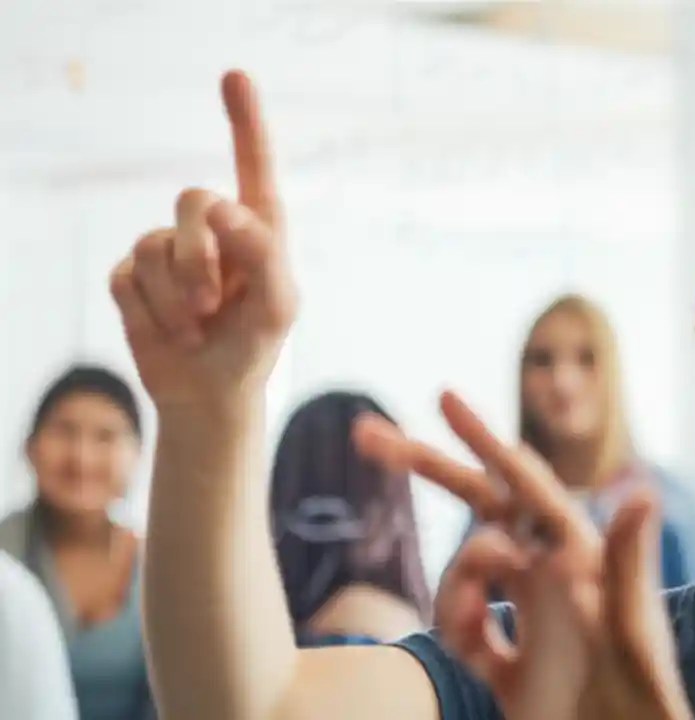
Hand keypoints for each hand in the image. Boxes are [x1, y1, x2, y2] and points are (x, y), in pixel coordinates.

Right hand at [110, 70, 295, 407]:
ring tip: (199, 326)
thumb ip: (262, 252)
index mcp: (258, 228)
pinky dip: (152, 314)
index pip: (252, 164)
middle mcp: (212, 229)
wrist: (210, 394)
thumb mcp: (278, 306)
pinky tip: (172, 332)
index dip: (245, 120)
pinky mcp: (133, 277)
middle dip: (199, 257)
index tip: (234, 75)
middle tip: (212, 304)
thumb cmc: (254, 346)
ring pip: (155, 245)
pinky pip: (129, 278)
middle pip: (192, 200)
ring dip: (177, 298)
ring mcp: (167, 250)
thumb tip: (221, 206)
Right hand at [354, 392, 692, 719]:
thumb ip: (626, 561)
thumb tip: (641, 490)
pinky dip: (458, 634)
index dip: (481, 437)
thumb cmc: (638, 700)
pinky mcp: (511, 659)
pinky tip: (485, 660)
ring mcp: (529, 613)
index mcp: (579, 554)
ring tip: (475, 632)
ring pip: (462, 571)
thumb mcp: (627, 629)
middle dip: (428, 467)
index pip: (523, 481)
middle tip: (364, 435)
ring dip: (454, 592)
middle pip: (479, 505)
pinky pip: (462, 626)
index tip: (440, 397)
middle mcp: (554, 573)